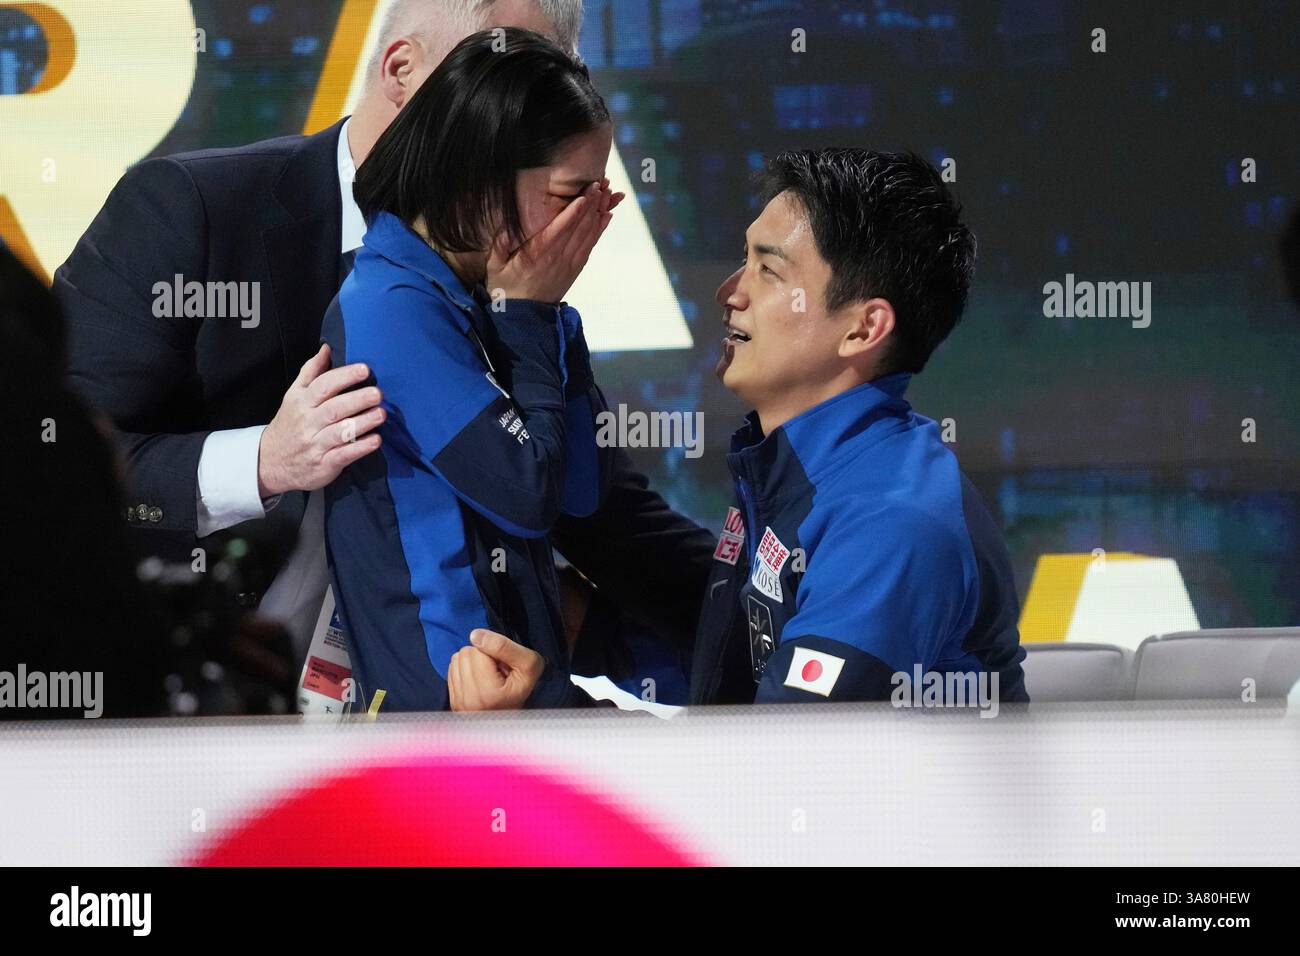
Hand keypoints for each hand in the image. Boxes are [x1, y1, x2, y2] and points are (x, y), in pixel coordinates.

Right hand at [257, 344, 385, 497]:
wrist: (269, 462)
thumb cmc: (289, 424)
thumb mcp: (293, 396)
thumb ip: (311, 372)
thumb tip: (326, 348)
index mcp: (302, 402)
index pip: (323, 385)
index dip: (344, 376)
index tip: (365, 369)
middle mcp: (308, 422)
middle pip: (334, 408)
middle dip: (358, 399)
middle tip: (377, 393)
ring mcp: (316, 444)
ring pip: (340, 431)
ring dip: (363, 422)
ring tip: (381, 414)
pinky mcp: (324, 464)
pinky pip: (344, 455)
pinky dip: (360, 448)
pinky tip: (376, 440)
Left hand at [448, 628, 544, 710]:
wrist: (516, 713)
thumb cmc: (523, 687)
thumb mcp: (529, 664)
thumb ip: (505, 646)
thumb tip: (474, 635)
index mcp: (488, 693)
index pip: (478, 650)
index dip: (493, 652)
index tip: (504, 666)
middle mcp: (469, 700)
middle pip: (466, 654)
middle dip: (481, 656)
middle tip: (496, 670)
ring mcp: (459, 702)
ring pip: (457, 659)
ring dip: (472, 661)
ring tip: (488, 675)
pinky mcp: (453, 702)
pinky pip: (452, 669)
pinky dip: (464, 669)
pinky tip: (479, 679)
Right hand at [486, 181, 623, 304]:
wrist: (523, 317)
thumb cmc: (505, 289)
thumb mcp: (495, 267)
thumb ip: (500, 244)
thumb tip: (507, 225)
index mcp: (538, 253)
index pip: (562, 227)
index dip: (577, 208)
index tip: (588, 191)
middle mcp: (558, 257)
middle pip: (580, 227)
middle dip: (593, 203)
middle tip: (603, 184)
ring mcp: (569, 264)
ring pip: (588, 235)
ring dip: (599, 213)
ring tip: (609, 194)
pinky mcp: (574, 269)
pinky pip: (590, 246)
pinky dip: (599, 230)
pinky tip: (606, 216)